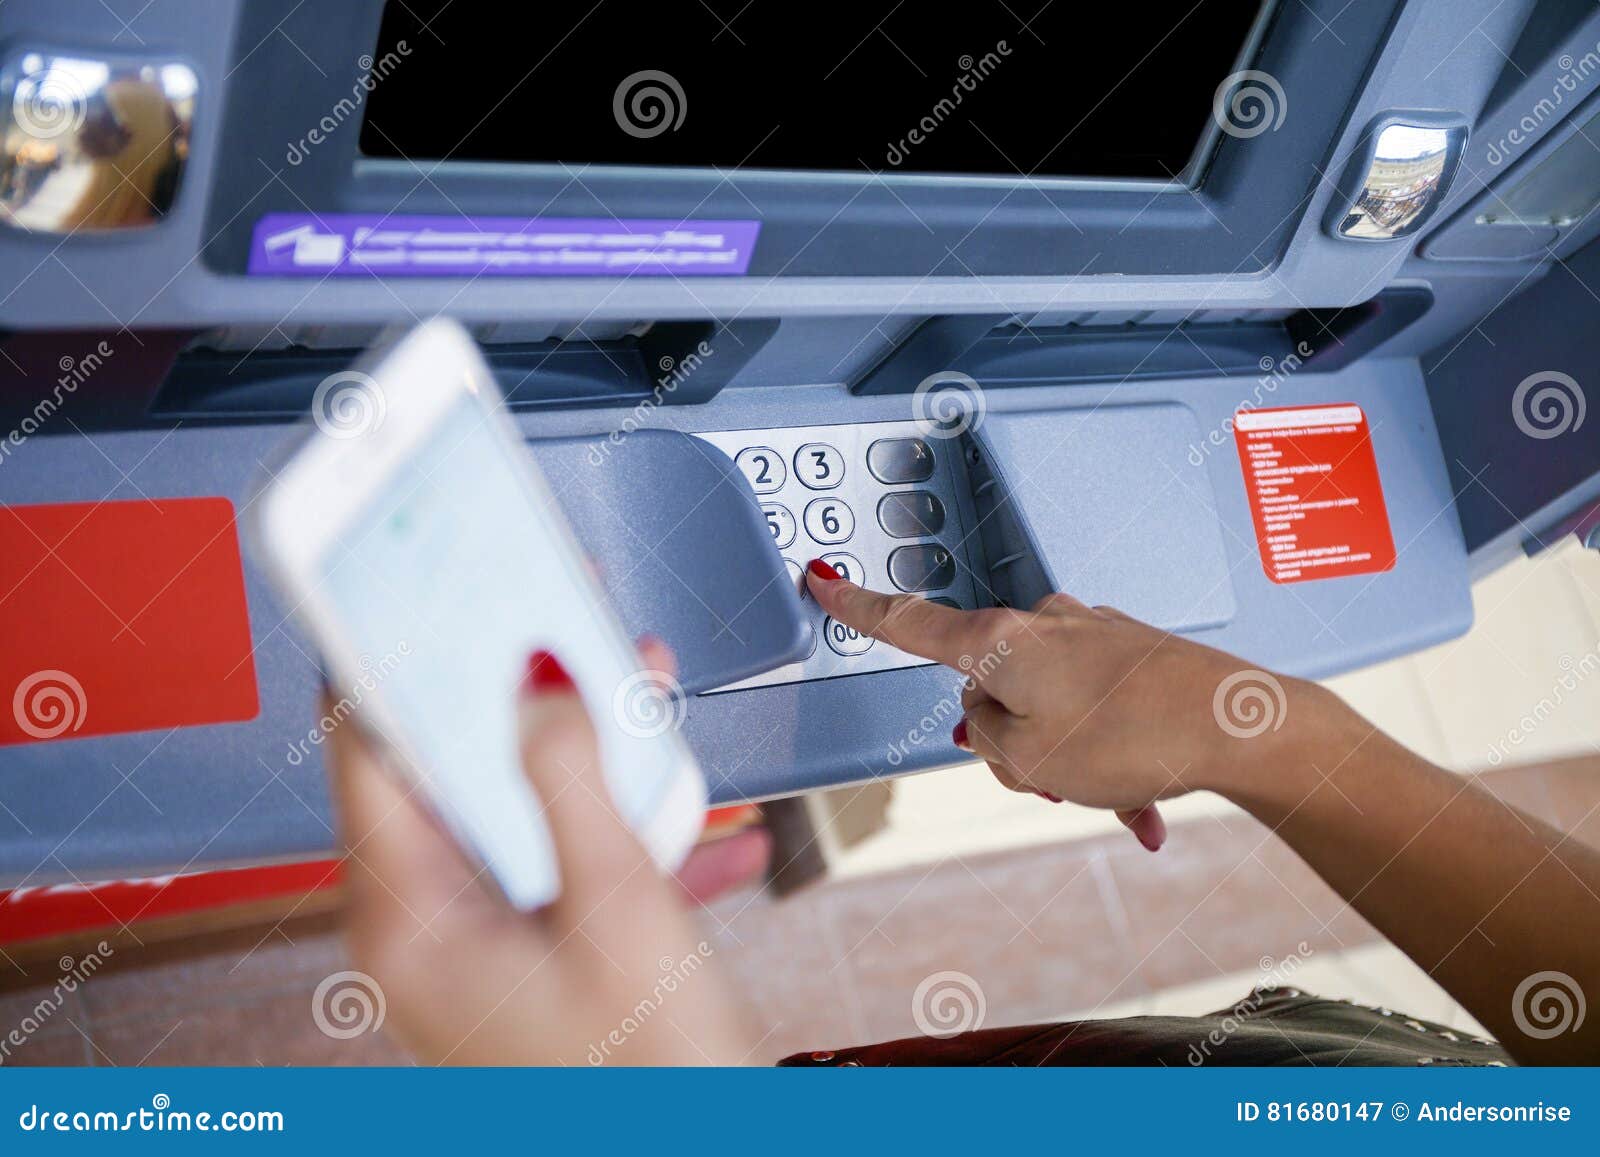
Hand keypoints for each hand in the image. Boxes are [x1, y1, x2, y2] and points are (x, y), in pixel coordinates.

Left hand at [325, 640, 752, 1065]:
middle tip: (563, 625)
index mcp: (408, 918)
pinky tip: (697, 826)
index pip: (369, 746)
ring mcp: (472, 951)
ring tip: (645, 707)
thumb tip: (537, 670)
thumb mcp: (620, 904)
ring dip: (586, 762)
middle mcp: (420, 932)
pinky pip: (557, 870)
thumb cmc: (648, 1079)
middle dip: (520, 694)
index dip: (395, 652)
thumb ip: (571, 772)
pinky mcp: (522, 963)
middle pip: (450, 770)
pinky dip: (619, 839)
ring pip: (513, 815)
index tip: (423, 581)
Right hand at [804, 561, 1334, 840]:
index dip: (857, 607)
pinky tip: (1145, 804)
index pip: (909, 624)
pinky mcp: (1128, 652)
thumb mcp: (1030, 759)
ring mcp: (1088, 634)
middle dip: (1012, 744)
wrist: (1241, 725)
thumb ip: (988, 736)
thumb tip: (991, 714)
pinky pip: (1095, 715)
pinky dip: (1109, 758)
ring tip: (1119, 798)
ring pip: (1046, 710)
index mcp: (1000, 641)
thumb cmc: (1134, 737)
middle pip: (988, 690)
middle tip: (1058, 780)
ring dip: (1070, 761)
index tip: (820, 576)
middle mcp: (1041, 623)